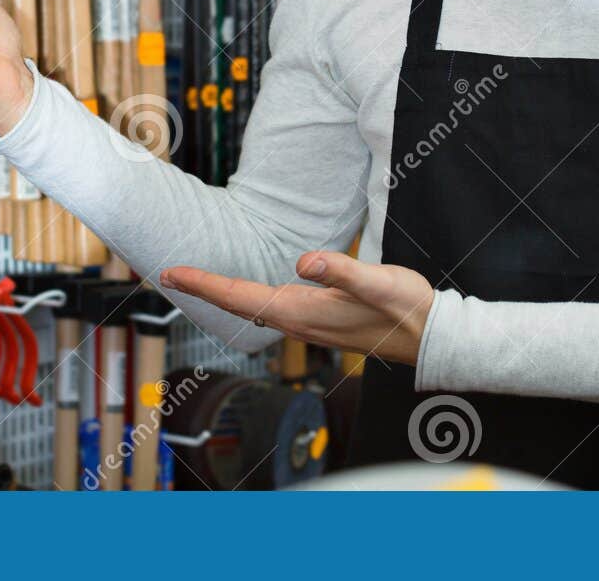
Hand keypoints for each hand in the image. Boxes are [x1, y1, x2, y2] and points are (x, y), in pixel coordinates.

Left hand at [159, 252, 434, 364]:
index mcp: (302, 312)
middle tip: (168, 274)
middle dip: (203, 290)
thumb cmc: (405, 308)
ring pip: (252, 310)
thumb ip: (340, 270)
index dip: (204, 284)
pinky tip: (244, 292)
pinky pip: (269, 310)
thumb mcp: (377, 281)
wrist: (430, 337)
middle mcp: (298, 323)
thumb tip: (304, 261)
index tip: (171, 272)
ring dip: (222, 296)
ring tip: (196, 280)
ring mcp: (307, 326)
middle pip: (238, 306)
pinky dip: (246, 299)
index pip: (241, 297)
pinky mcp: (318, 322)